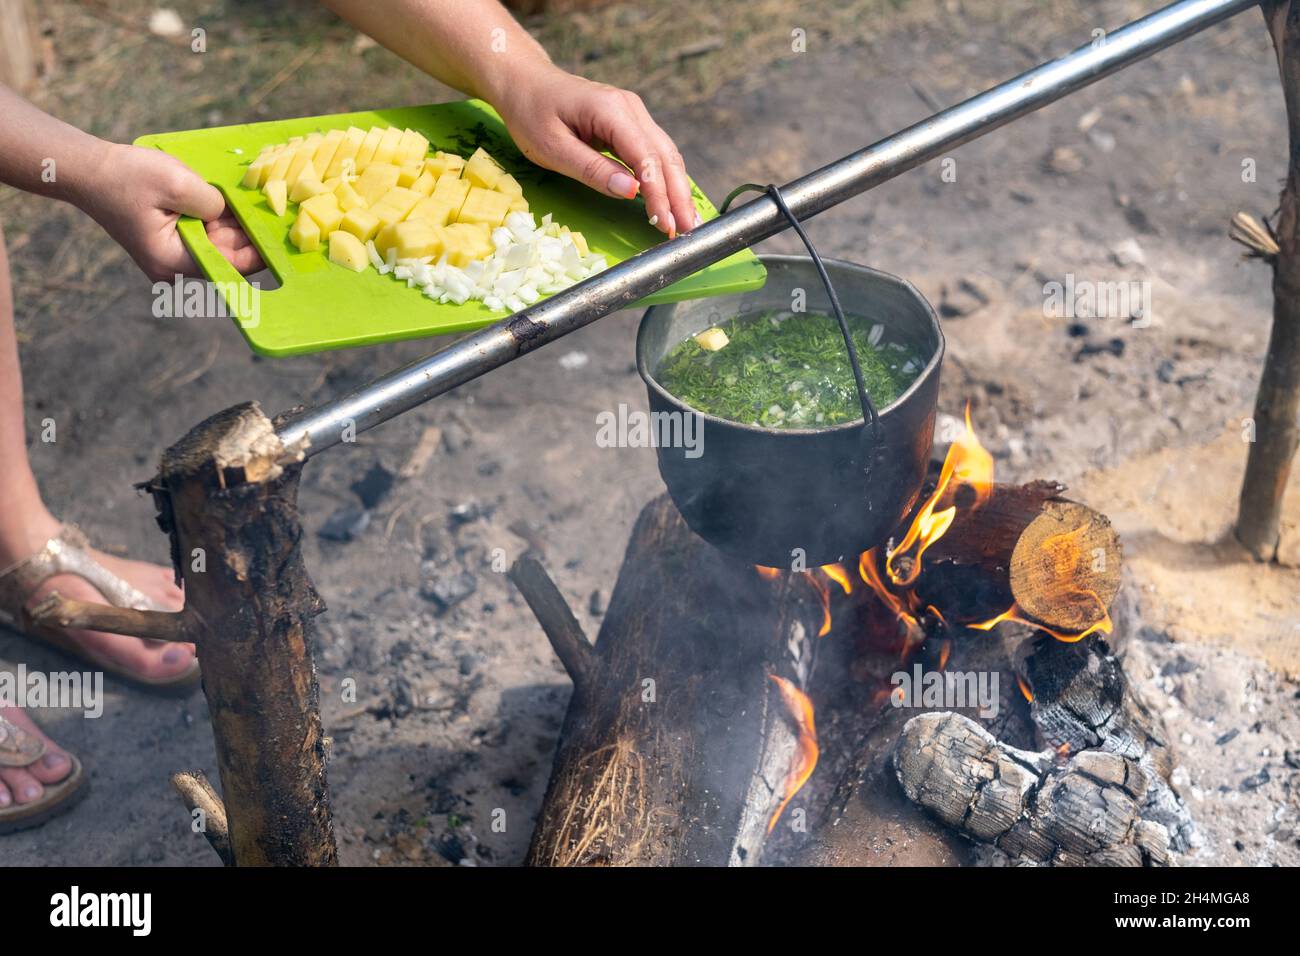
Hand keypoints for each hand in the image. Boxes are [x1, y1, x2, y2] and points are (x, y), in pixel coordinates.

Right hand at [75, 143, 262, 280]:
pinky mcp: (174, 242)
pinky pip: (207, 234)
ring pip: (220, 244)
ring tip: (259, 203)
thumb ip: (212, 202)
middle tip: (280, 212)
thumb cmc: (126, 176)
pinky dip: (220, 218)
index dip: (261, 250)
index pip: (233, 266)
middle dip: (251, 234)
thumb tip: (232, 212)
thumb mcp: (176, 183)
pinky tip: (232, 199)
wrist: (88, 170)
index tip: (285, 234)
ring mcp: (174, 257)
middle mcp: (175, 268)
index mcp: (175, 262)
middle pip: (229, 256)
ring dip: (236, 224)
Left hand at [492, 66, 697, 238]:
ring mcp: (633, 113)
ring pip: (666, 154)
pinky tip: (673, 200)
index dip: (659, 194)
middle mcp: (630, 108)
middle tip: (688, 231)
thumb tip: (631, 191)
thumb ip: (592, 170)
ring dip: (678, 189)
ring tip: (688, 222)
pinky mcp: (630, 123)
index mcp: (611, 110)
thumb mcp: (553, 148)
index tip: (664, 224)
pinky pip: (654, 153)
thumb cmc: (532, 114)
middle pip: (665, 156)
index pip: (646, 158)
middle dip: (679, 196)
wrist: (526, 82)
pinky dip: (666, 178)